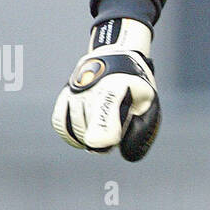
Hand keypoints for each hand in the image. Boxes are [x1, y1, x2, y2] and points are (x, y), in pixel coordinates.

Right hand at [51, 18, 160, 161]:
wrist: (116, 54)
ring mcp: (75, 89)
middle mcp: (91, 86)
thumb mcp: (149, 104)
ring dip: (90, 138)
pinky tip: (84, 137)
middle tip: (117, 132)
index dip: (103, 131)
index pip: (104, 109)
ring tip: (105, 129)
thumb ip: (143, 130)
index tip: (101, 142)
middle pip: (90, 129)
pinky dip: (71, 135)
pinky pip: (60, 123)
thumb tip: (126, 155)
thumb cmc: (135, 85)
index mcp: (116, 85)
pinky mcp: (65, 94)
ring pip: (76, 129)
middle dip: (105, 140)